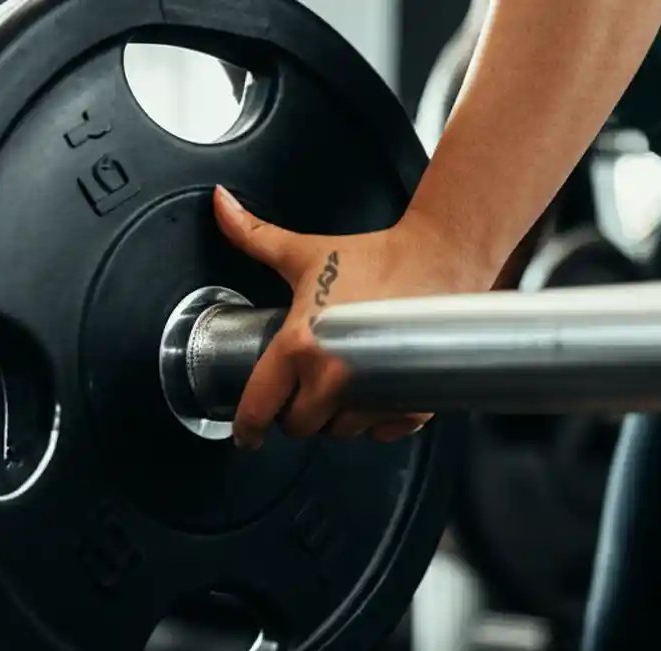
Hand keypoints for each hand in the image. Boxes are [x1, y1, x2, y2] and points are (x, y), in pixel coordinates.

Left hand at [212, 186, 499, 449]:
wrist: (439, 258)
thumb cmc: (376, 257)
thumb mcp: (304, 251)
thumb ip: (254, 235)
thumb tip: (221, 205)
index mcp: (302, 345)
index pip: (261, 405)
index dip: (248, 425)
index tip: (248, 434)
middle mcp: (335, 377)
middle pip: (299, 426)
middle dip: (295, 413)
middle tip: (301, 389)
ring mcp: (373, 396)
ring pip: (339, 432)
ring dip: (334, 418)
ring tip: (338, 385)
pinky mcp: (409, 404)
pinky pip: (378, 433)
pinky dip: (372, 421)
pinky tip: (371, 392)